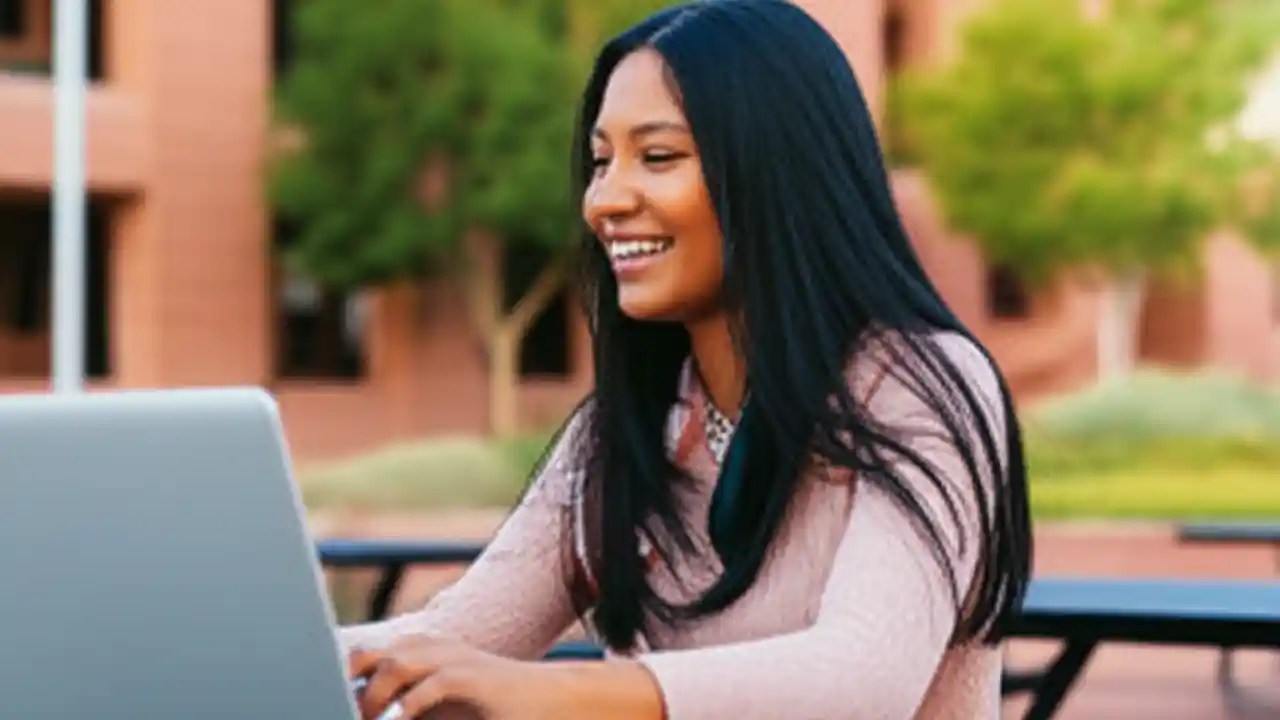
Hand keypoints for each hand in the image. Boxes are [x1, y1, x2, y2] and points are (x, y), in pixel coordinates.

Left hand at [347, 634, 563, 719]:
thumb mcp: (436, 710)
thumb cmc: (488, 710)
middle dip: (345, 683)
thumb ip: (403, 711)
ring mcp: (451, 659)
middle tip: (340, 711)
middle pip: (368, 654)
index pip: (361, 658)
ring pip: (395, 664)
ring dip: (374, 698)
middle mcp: (429, 649)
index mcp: (416, 653)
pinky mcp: (471, 676)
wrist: (546, 699)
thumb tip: (362, 713)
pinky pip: (431, 685)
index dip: (338, 680)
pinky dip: (408, 707)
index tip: (328, 702)